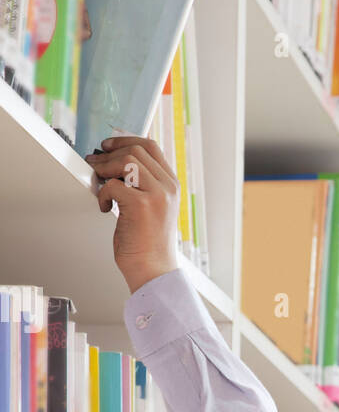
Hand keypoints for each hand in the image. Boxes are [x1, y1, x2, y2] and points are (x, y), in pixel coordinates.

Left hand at [84, 136, 180, 293]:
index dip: (125, 140)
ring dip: (105, 168)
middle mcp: (167, 187)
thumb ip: (142, 185)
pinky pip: (113, 184)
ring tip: (99, 182)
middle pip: (136, 150)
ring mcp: (157, 195)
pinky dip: (103, 193)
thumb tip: (114, 164)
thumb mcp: (153, 208)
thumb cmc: (148, 244)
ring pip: (126, 161)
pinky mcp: (142, 206)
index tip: (108, 146)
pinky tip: (105, 206)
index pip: (150, 146)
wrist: (153, 270)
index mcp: (171, 185)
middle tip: (94, 164)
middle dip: (109, 154)